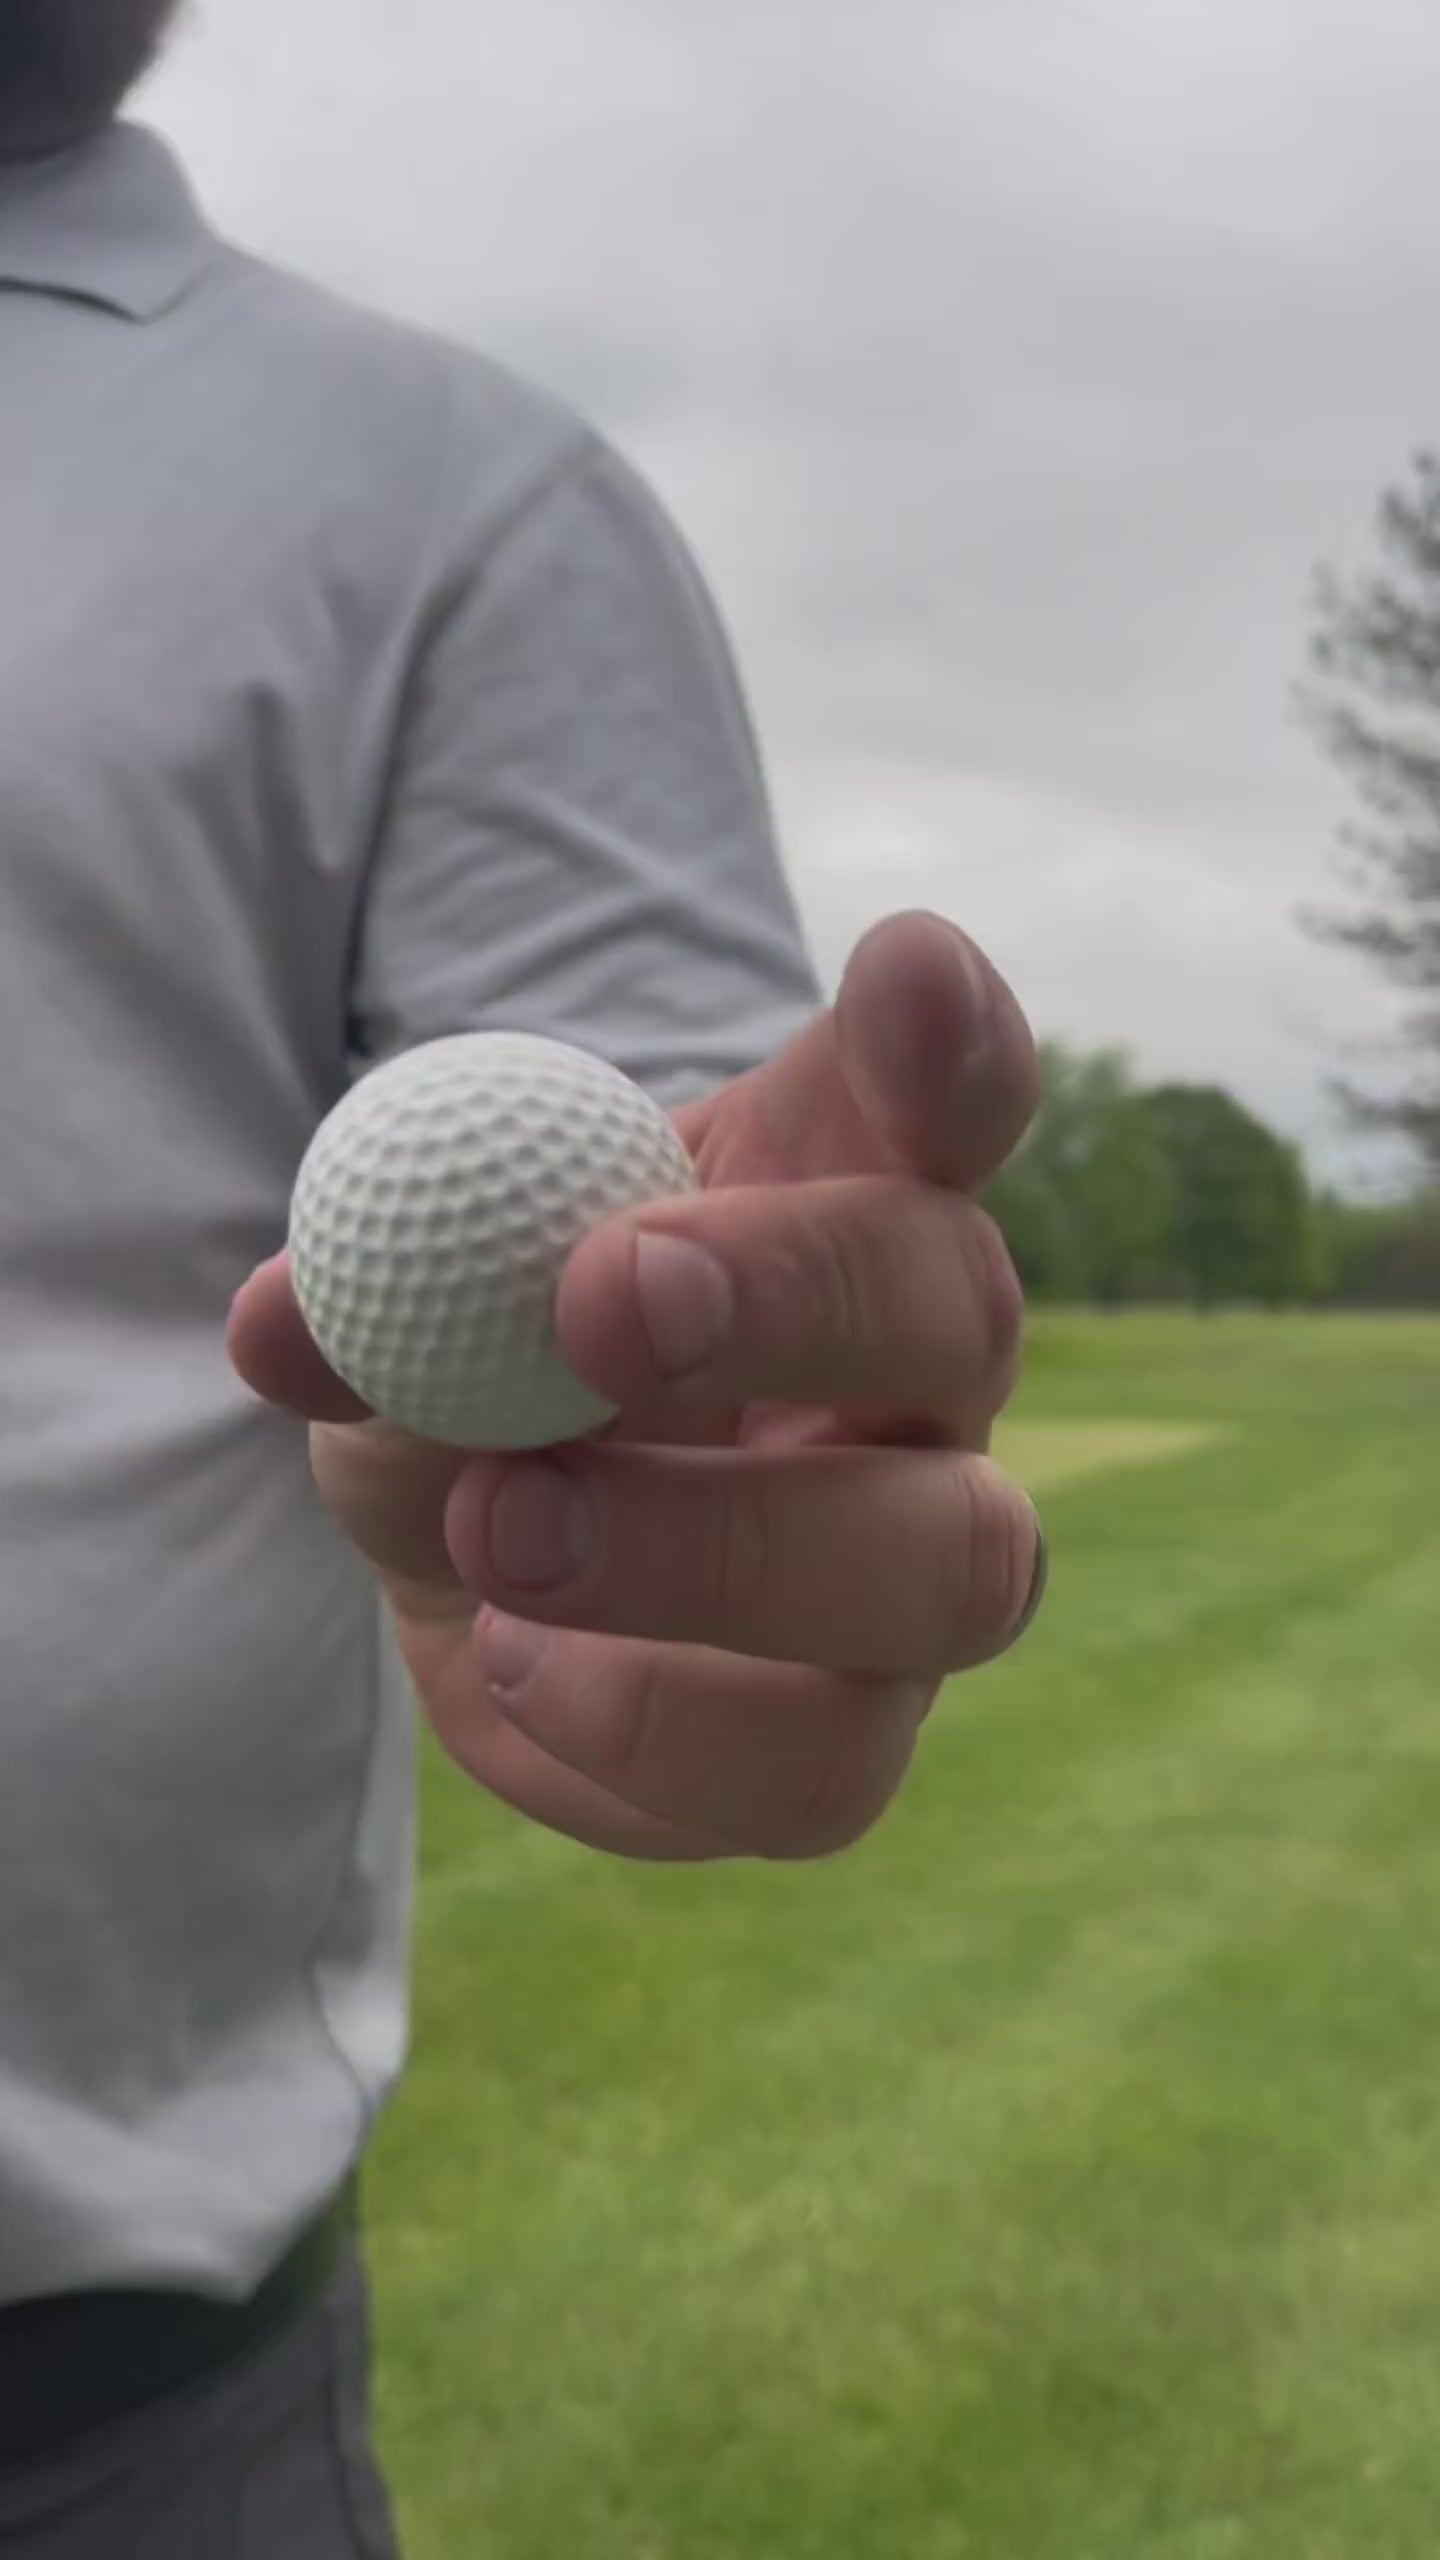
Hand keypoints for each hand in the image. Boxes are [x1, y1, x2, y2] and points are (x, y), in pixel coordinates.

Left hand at [228, 912, 1045, 1863]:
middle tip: (599, 1304)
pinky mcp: (848, 1739)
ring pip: (951, 1568)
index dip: (949, 1037)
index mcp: (836, 1206)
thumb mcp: (413, 1295)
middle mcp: (919, 1380)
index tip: (902, 972)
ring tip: (499, 1528)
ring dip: (716, 1550)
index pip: (947, 1092)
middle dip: (798, 1295)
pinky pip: (818, 1768)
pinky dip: (651, 1722)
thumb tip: (290, 1318)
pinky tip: (511, 1656)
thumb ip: (373, 1284)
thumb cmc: (482, 1371)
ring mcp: (914, 1569)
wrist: (478, 1561)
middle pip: (964, 1309)